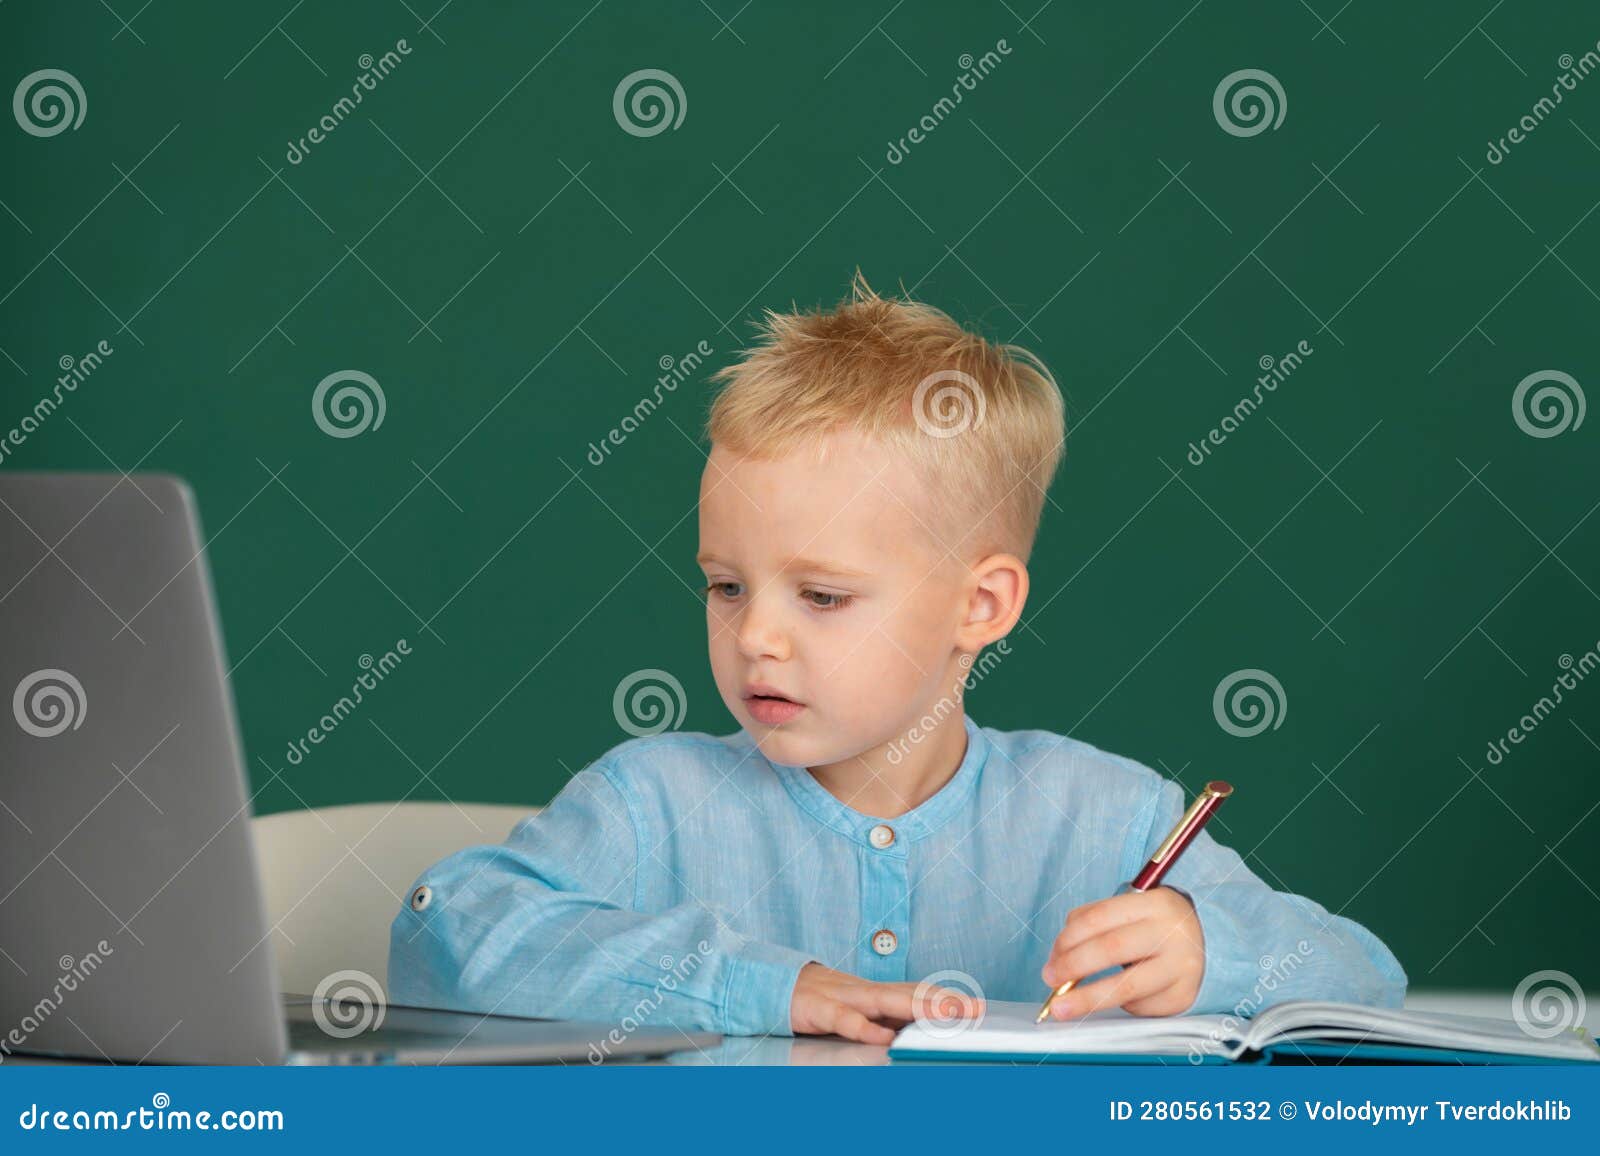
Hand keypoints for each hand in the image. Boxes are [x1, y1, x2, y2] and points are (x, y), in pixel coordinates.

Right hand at [789, 962, 983, 1044]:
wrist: (777, 985)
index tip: (976, 1007)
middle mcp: (866, 992)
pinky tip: (882, 1038)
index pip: (918, 992)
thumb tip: (920, 1030)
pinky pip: (845, 1019)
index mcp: (876, 993)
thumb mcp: (858, 1009)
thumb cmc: (822, 999)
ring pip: (885, 1001)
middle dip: (943, 1002)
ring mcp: (844, 998)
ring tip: (942, 1015)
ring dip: (916, 1008)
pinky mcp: (821, 1009)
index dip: (947, 998)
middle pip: (910, 994)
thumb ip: (886, 1018)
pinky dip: (865, 1028)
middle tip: (972, 1010)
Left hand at [1041, 886, 1204, 1019]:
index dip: (1067, 940)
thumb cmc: (1152, 928)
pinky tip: (1114, 998)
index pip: (1099, 918)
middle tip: (1051, 981)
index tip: (1050, 961)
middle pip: (1111, 949)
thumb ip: (1091, 925)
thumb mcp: (1130, 911)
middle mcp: (1172, 932)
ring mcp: (1181, 966)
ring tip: (1062, 1007)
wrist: (1203, 944)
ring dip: (1087, 999)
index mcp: (1154, 903)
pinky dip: (1119, 1005)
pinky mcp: (1183, 995)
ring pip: (1125, 987)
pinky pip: (1140, 1005)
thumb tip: (1058, 960)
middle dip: (1073, 967)